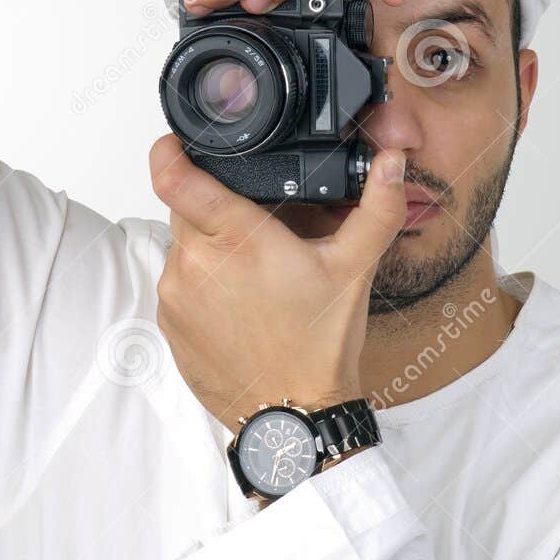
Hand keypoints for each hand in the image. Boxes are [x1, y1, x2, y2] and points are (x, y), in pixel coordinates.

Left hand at [148, 134, 407, 429]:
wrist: (292, 415)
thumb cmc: (319, 345)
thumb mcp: (355, 269)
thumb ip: (376, 208)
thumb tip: (391, 165)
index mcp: (236, 240)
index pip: (175, 179)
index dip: (169, 152)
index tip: (176, 143)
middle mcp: (195, 263)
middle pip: (186, 209)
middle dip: (216, 209)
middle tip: (259, 232)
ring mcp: (177, 295)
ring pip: (184, 246)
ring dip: (212, 249)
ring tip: (256, 276)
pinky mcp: (169, 323)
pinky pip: (179, 284)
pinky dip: (203, 285)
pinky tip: (239, 304)